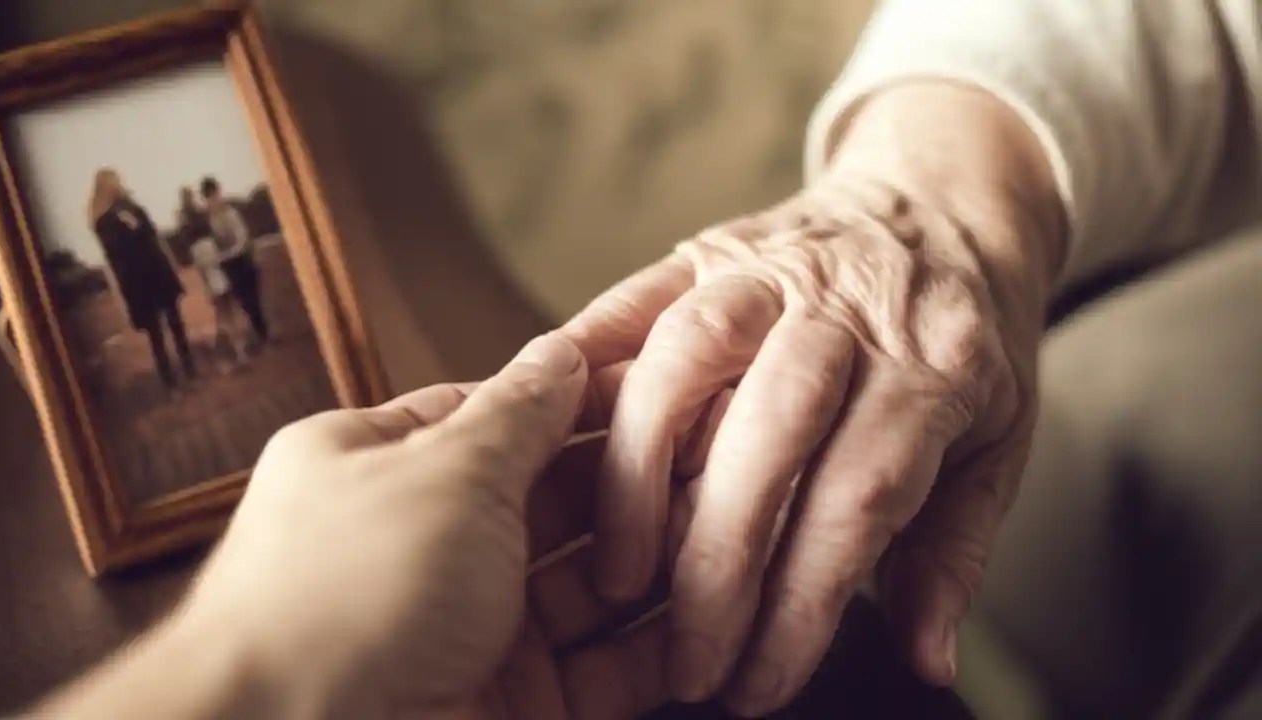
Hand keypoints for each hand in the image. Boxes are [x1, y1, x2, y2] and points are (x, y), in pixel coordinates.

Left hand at [43, 335, 670, 718]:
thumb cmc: (341, 600)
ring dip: (664, 560)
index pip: (506, 415)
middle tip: (729, 450)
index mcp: (383, 466)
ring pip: (591, 582)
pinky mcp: (513, 701)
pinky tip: (716, 617)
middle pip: (558, 498)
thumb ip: (518, 412)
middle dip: (643, 479)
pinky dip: (657, 645)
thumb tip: (565, 350)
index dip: (590, 399)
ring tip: (740, 525)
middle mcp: (426, 543)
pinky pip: (602, 665)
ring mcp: (470, 627)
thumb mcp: (443, 472)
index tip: (674, 383)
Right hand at [562, 83, 1063, 714]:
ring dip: (638, 470)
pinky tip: (548, 438)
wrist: (946, 200)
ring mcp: (770, 269)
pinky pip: (634, 299)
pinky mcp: (708, 250)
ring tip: (617, 573)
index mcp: (934, 365)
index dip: (803, 606)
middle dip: (716, 563)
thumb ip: (955, 550)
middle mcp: (848, 309)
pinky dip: (583, 364)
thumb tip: (926, 663)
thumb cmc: (967, 338)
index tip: (760, 683)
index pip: (859, 497)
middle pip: (770, 434)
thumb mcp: (998, 440)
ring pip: (688, 356)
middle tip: (687, 658)